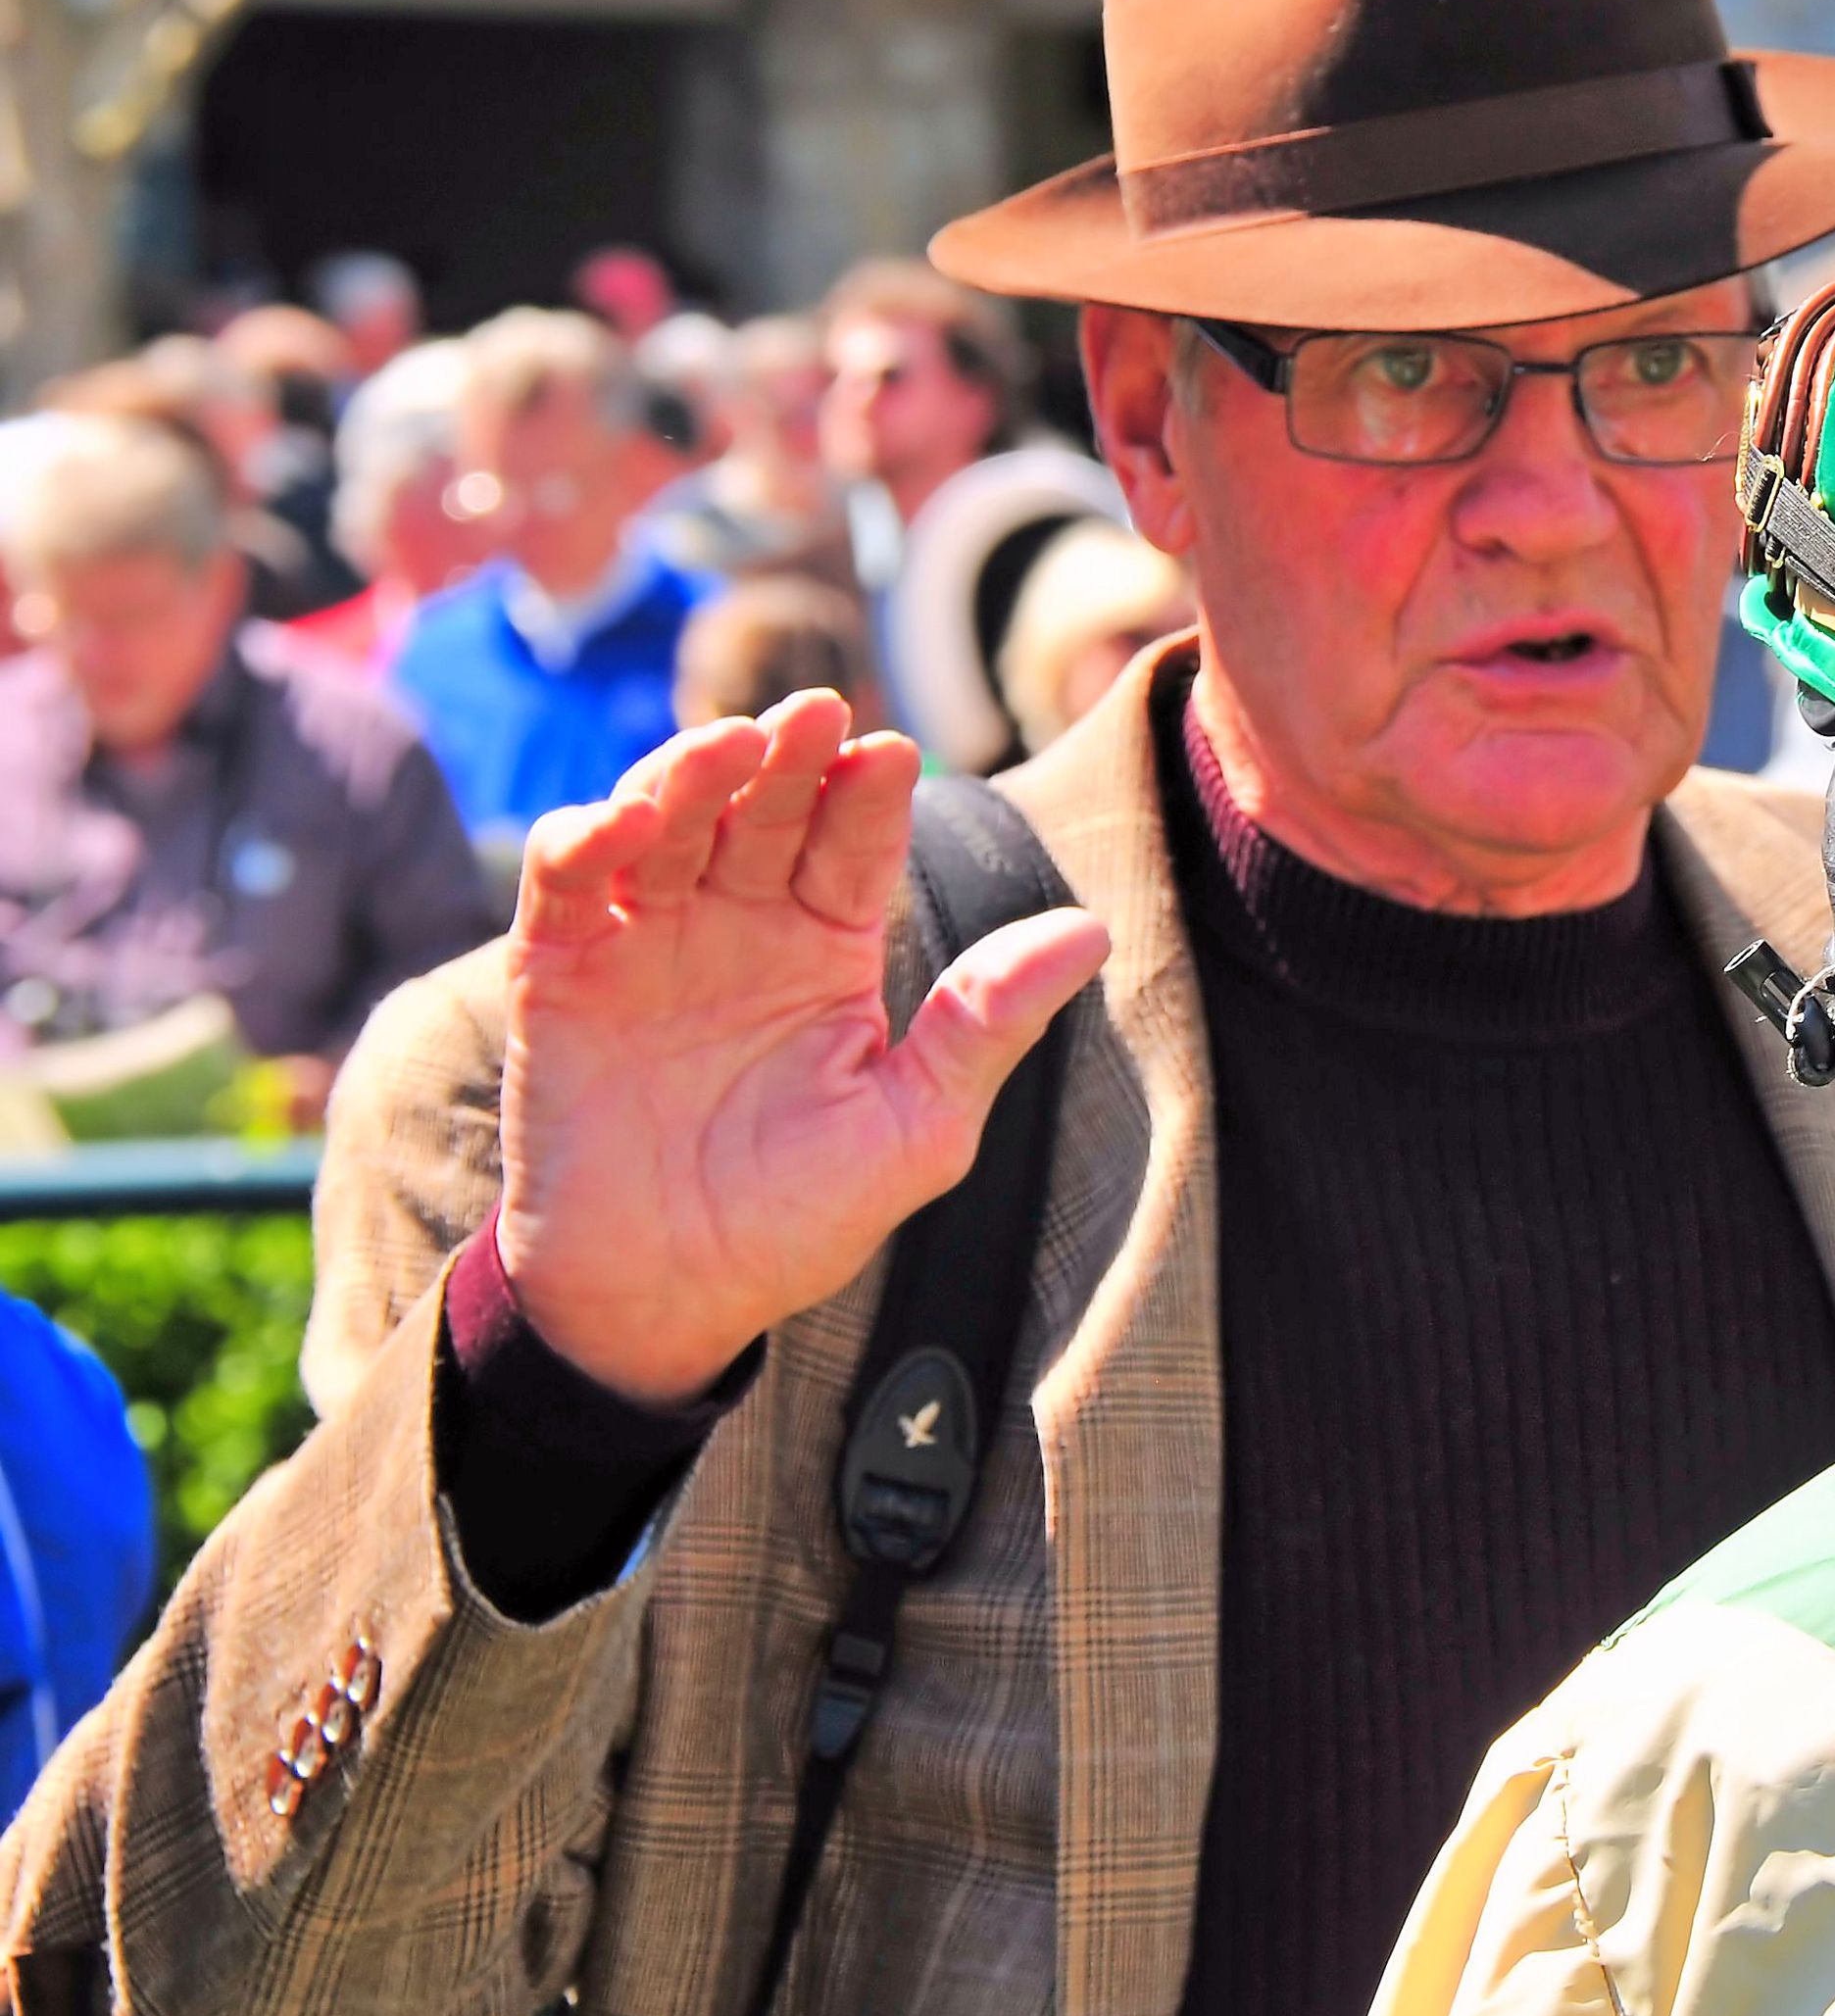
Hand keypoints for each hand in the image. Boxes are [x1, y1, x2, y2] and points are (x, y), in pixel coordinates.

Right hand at [495, 692, 1108, 1404]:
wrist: (664, 1300)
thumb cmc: (799, 1221)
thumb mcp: (916, 1128)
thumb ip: (987, 1025)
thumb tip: (1093, 928)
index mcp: (831, 943)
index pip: (855, 839)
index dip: (869, 792)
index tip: (894, 756)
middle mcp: (740, 921)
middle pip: (764, 807)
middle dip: (787, 756)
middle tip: (813, 715)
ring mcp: (646, 936)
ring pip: (667, 818)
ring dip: (690, 773)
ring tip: (727, 749)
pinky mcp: (559, 970)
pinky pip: (564, 883)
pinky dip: (582, 840)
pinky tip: (618, 826)